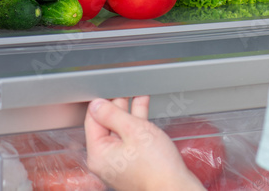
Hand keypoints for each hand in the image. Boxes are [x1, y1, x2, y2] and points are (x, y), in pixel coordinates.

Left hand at [84, 96, 206, 190]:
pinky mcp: (132, 163)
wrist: (174, 187)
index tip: (111, 87)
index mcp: (98, 153)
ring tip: (137, 93)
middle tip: (126, 88)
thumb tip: (97, 104)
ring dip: (130, 112)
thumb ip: (113, 115)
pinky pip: (130, 139)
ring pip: (121, 131)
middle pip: (107, 125)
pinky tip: (143, 111)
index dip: (103, 101)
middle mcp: (105, 160)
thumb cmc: (157, 167)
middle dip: (118, 105)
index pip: (93, 119)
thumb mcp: (134, 131)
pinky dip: (137, 125)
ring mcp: (118, 163)